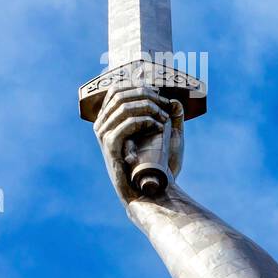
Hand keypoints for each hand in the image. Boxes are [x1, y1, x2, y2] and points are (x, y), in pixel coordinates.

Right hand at [93, 84, 183, 202]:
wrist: (155, 190)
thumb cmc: (160, 165)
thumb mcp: (168, 137)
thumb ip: (170, 118)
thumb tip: (174, 100)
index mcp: (110, 120)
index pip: (117, 90)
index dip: (140, 87)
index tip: (162, 97)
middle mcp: (102, 125)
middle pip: (121, 94)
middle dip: (148, 95)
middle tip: (166, 106)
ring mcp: (104, 135)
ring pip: (124, 106)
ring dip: (149, 108)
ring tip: (165, 119)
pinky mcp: (111, 146)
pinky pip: (126, 123)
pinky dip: (146, 120)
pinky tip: (159, 128)